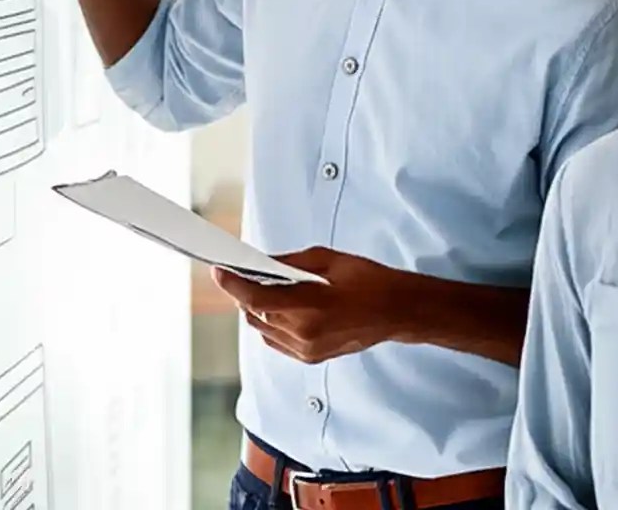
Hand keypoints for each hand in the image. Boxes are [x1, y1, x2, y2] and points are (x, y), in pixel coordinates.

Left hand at [212, 247, 417, 363]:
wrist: (398, 311)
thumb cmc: (368, 280)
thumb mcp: (327, 260)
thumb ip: (288, 263)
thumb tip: (259, 262)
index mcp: (308, 307)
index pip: (255, 298)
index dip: (232, 284)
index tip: (218, 270)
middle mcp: (303, 334)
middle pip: (254, 314)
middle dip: (243, 293)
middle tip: (240, 273)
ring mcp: (306, 350)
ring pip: (262, 329)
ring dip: (256, 309)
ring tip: (261, 288)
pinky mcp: (311, 358)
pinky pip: (275, 341)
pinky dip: (269, 324)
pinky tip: (278, 308)